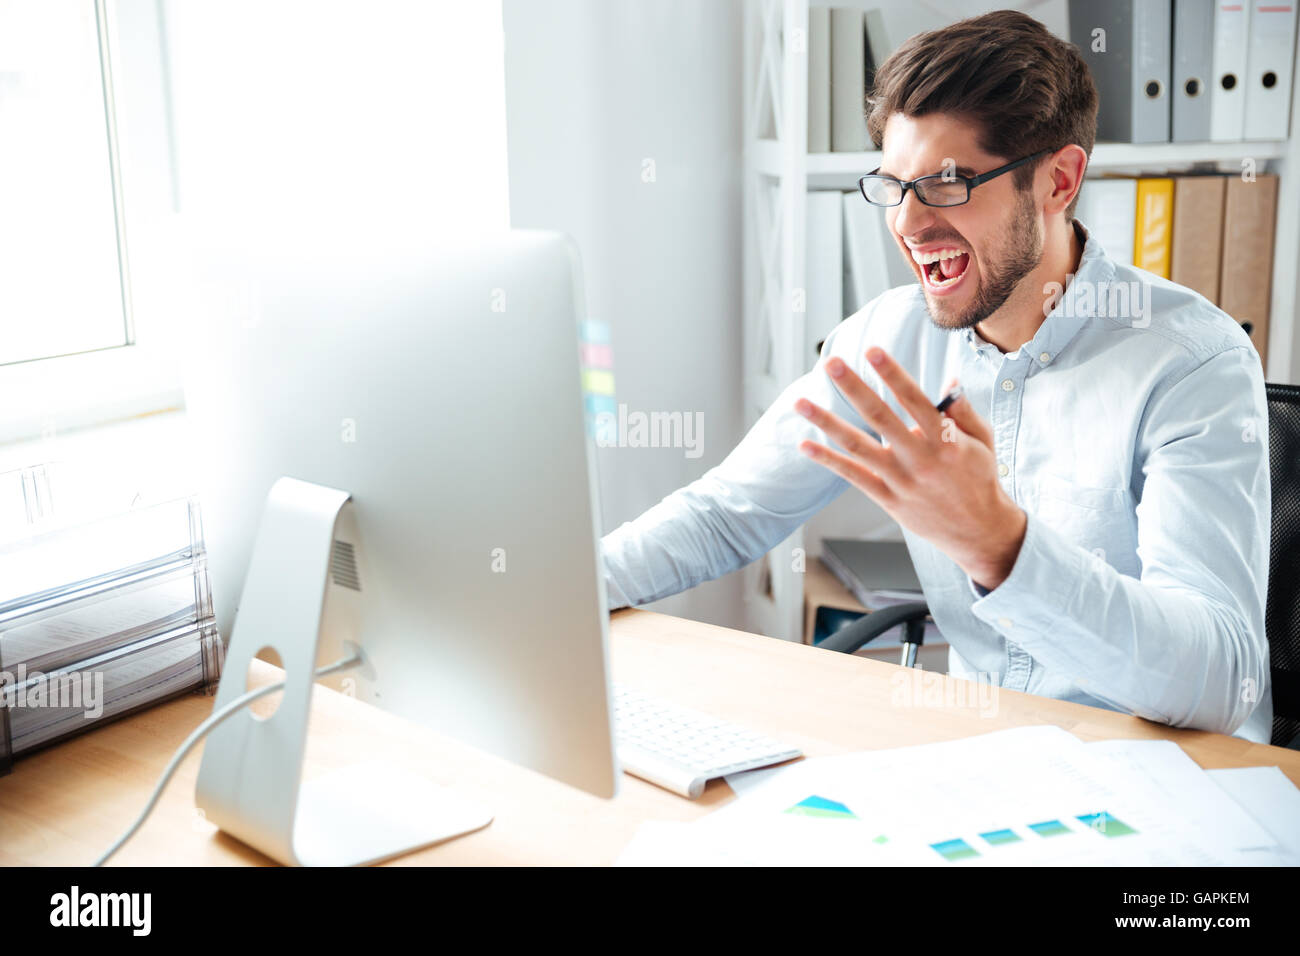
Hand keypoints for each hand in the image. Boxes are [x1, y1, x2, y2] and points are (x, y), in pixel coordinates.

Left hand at [795, 347, 1026, 590]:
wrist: (978, 531)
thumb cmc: (979, 478)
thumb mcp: (982, 441)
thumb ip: (962, 411)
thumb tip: (949, 380)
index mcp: (946, 439)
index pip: (915, 400)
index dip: (892, 374)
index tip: (872, 350)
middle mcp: (920, 458)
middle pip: (880, 418)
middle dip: (853, 387)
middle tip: (831, 363)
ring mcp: (901, 480)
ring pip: (858, 447)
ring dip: (826, 422)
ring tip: (801, 402)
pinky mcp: (888, 499)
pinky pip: (853, 477)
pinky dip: (828, 460)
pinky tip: (805, 444)